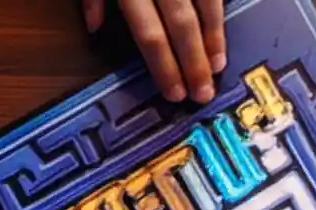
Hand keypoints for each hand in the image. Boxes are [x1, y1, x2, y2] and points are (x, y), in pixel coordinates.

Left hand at [84, 0, 225, 103]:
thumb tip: (93, 27)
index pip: (150, 35)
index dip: (165, 67)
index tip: (176, 94)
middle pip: (182, 26)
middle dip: (195, 63)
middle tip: (203, 93)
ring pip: (206, 5)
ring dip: (214, 36)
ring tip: (218, 65)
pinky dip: (219, 10)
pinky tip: (223, 26)